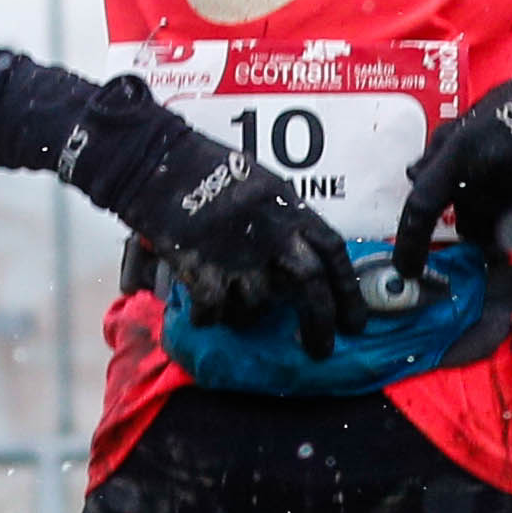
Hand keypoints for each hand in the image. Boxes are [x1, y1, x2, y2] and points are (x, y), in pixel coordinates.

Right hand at [61, 78, 362, 355]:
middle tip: (320, 351)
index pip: (333, 252)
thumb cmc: (207, 167)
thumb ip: (283, 221)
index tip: (355, 323)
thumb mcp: (262, 185)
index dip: (349, 291)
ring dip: (249, 314)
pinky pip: (216, 311)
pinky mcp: (203, 270)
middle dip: (319, 324)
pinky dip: (210, 318)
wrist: (156, 161)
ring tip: (234, 309)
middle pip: (309, 286)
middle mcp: (272, 233)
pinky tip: (202, 313)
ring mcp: (239, 254)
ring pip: (258, 305)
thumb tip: (299, 259)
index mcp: (290, 208)